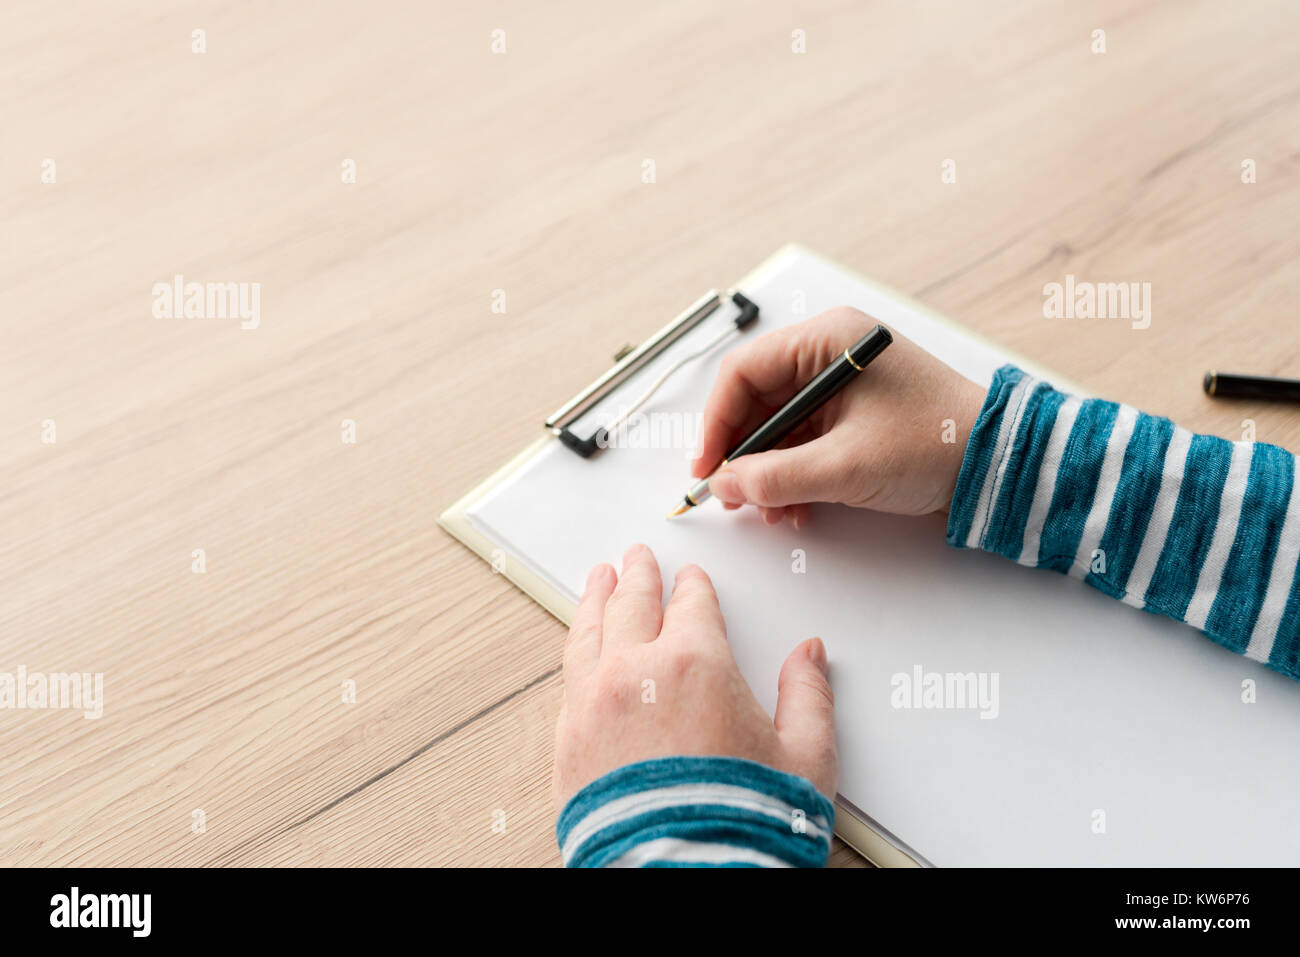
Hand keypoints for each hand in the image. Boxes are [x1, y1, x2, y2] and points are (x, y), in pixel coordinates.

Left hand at [553, 544, 836, 808]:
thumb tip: (810, 655)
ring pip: (589, 631)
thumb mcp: (804, 757)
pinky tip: (579, 646)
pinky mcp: (567, 741)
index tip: (692, 579)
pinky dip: (575, 647)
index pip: (691, 604)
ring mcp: (593, 703)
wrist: (686, 876)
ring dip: (595, 598)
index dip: (693, 588)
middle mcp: (636, 672)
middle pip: (632, 604)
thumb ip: (807, 695)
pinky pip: (567, 675)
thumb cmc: (745, 824)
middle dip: (638, 576)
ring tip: (597, 580)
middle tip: (637, 557)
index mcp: (696, 663)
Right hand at [692, 307, 985, 526]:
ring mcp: (842, 386)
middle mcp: (830, 355)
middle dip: (742, 454)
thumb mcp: (845, 466)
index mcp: (828, 341)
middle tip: (732, 495)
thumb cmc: (936, 444)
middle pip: (756, 400)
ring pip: (777, 426)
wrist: (997, 465)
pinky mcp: (852, 415)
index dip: (716, 423)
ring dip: (766, 471)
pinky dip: (791, 475)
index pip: (743, 372)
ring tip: (769, 510)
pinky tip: (796, 508)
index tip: (707, 467)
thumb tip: (725, 485)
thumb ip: (776, 477)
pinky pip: (803, 441)